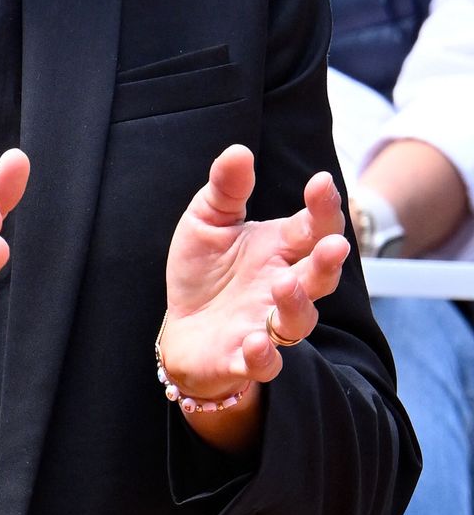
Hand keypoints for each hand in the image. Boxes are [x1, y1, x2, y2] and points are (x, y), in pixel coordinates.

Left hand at [161, 144, 348, 403]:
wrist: (181, 328)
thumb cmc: (204, 271)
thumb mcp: (207, 221)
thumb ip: (226, 189)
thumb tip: (239, 150)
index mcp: (281, 249)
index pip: (314, 226)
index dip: (322, 207)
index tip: (320, 183)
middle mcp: (284, 287)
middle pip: (320, 275)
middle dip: (328, 260)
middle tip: (333, 244)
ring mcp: (268, 325)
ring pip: (298, 320)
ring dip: (297, 304)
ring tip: (285, 284)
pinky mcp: (245, 359)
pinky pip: (265, 363)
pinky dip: (263, 355)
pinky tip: (256, 342)